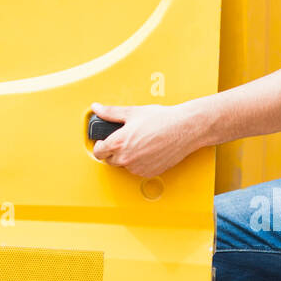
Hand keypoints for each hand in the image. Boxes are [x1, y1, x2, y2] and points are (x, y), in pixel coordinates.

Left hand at [89, 101, 203, 177]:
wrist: (183, 129)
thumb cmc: (161, 120)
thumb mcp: (132, 112)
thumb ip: (110, 112)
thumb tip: (97, 108)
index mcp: (119, 143)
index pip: (98, 152)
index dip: (100, 145)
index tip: (103, 141)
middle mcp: (126, 158)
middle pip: (109, 160)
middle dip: (113, 151)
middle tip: (123, 140)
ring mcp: (138, 167)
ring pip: (124, 165)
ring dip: (126, 157)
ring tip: (139, 142)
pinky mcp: (149, 172)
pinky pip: (137, 170)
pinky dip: (138, 162)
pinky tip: (147, 150)